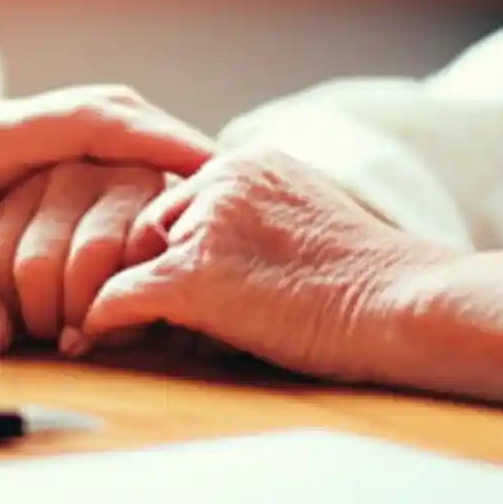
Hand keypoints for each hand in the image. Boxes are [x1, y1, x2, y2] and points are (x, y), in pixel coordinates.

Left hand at [0, 85, 211, 354]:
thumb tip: (2, 336)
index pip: (83, 120)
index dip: (152, 139)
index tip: (209, 163)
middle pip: (98, 116)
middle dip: (161, 143)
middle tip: (217, 183)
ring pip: (81, 139)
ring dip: (133, 162)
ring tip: (184, 202)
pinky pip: (55, 168)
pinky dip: (98, 184)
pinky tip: (117, 219)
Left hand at [81, 146, 453, 379]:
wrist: (408, 307)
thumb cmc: (375, 287)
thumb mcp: (309, 228)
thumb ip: (257, 229)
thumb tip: (213, 273)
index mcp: (251, 163)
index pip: (178, 201)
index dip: (166, 248)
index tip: (161, 284)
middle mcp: (221, 179)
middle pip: (144, 224)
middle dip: (137, 268)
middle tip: (126, 312)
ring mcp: (205, 224)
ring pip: (126, 257)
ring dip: (121, 295)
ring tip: (112, 330)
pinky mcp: (192, 276)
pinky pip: (117, 297)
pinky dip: (101, 321)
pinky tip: (94, 340)